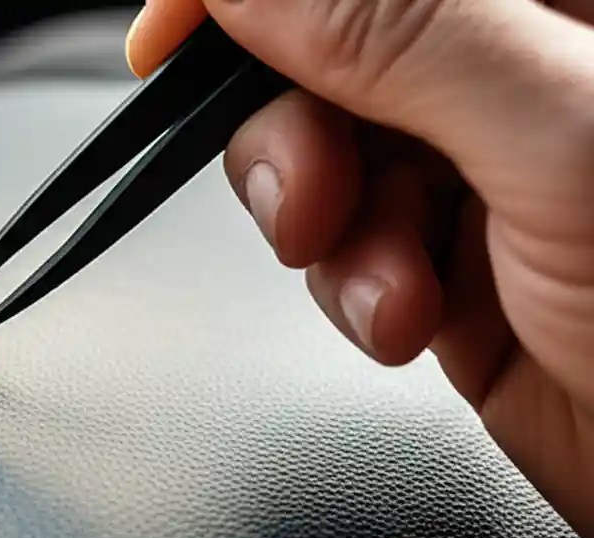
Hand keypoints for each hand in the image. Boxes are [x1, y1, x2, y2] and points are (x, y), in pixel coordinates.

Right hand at [128, 1, 593, 537]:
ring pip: (327, 150)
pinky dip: (352, 283)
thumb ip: (398, 32)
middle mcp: (526, 72)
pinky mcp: (457, 251)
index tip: (170, 34)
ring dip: (326, 228)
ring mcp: (488, 163)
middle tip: (309, 196)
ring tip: (390, 290)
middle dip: (295, 132)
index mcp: (569, 7)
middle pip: (330, 51)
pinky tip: (408, 319)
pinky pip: (347, 238)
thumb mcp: (557, 142)